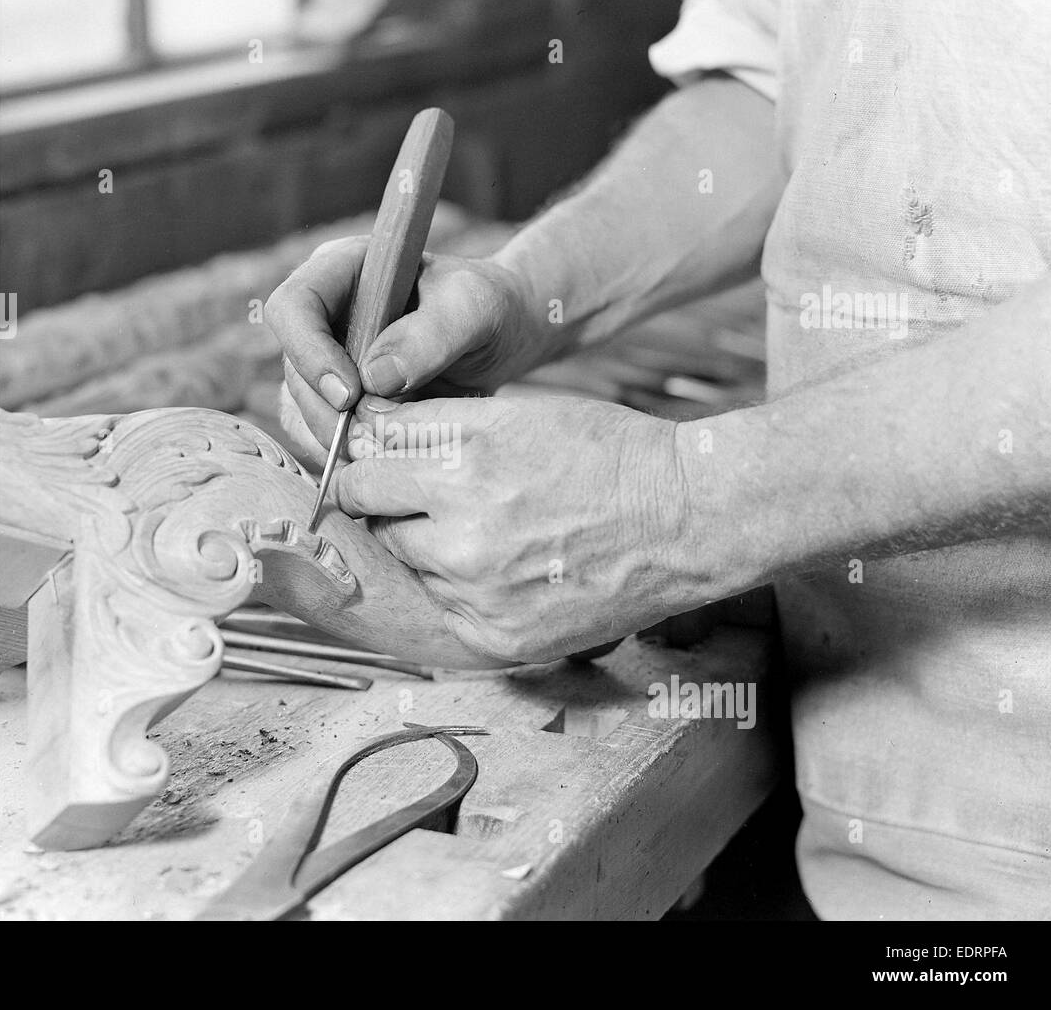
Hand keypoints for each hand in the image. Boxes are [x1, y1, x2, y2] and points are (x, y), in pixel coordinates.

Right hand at [264, 237, 548, 464]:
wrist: (499, 337)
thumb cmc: (486, 306)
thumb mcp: (474, 307)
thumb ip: (431, 335)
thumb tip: (375, 378)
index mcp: (342, 271)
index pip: (293, 308)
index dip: (310, 355)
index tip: (351, 395)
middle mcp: (322, 315)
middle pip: (293, 370)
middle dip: (328, 413)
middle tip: (374, 439)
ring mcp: (324, 359)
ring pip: (298, 409)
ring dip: (333, 441)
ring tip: (384, 452)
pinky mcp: (335, 399)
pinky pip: (317, 435)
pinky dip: (342, 456)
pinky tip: (380, 463)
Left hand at [328, 393, 706, 662]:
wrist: (688, 519)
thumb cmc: (608, 454)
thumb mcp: (518, 414)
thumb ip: (431, 426)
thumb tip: (364, 434)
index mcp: (462, 459)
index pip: (362, 463)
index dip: (370, 459)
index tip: (381, 464)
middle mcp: (460, 527)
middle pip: (372, 514)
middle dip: (394, 501)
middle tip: (442, 495)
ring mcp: (478, 590)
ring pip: (407, 562)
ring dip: (429, 546)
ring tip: (493, 529)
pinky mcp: (498, 636)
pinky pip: (443, 607)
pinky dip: (461, 589)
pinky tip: (509, 567)